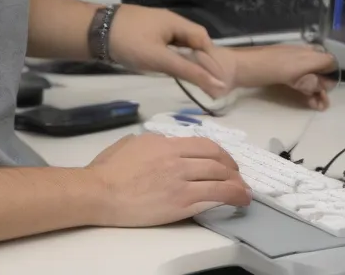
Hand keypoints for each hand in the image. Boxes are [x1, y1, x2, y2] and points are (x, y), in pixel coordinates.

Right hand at [87, 133, 250, 225]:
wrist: (100, 191)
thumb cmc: (109, 169)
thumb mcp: (133, 143)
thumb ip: (153, 143)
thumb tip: (163, 145)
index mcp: (166, 143)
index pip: (203, 144)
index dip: (220, 153)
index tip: (226, 161)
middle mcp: (178, 158)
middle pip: (215, 160)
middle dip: (232, 169)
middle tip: (239, 177)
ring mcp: (180, 180)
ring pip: (218, 178)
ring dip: (236, 184)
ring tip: (245, 192)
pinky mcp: (179, 202)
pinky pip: (212, 197)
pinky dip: (229, 197)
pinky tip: (237, 201)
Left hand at [108, 5, 229, 98]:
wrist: (94, 31)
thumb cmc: (130, 43)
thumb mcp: (160, 59)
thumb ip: (189, 71)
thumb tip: (217, 82)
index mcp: (176, 22)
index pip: (202, 39)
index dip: (211, 59)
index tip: (216, 79)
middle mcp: (168, 22)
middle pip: (192, 40)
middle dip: (201, 60)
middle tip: (207, 83)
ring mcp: (155, 27)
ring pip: (178, 43)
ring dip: (187, 59)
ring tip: (194, 79)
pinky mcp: (144, 34)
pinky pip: (166, 45)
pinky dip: (173, 57)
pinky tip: (171, 69)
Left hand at [212, 44, 337, 109]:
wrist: (232, 68)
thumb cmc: (259, 67)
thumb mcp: (287, 72)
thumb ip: (306, 79)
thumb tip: (323, 84)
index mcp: (302, 53)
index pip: (328, 60)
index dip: (333, 74)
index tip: (330, 90)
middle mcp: (298, 56)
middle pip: (319, 70)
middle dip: (324, 86)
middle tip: (323, 103)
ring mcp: (288, 64)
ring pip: (309, 77)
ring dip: (315, 90)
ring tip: (317, 105)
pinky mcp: (278, 73)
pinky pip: (298, 80)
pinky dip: (305, 89)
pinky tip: (307, 100)